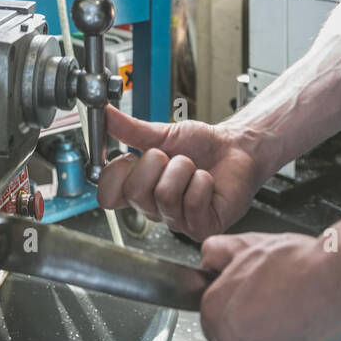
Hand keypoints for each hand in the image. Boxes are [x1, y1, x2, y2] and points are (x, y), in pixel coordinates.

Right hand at [97, 106, 265, 239]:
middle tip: (171, 157)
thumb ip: (130, 129)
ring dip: (183, 169)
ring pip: (164, 195)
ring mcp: (177, 220)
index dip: (115, 175)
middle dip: (156, 162)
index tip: (129, 157)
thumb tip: (105, 114)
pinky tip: (208, 181)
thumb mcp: (162, 134)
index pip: (107, 195)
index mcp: (140, 188)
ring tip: (193, 168)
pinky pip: (192, 202)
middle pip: (134, 191)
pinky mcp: (201, 226)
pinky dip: (202, 182)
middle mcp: (154, 208)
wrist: (236, 148)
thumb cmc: (201, 145)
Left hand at [200, 231, 340, 340]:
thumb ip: (219, 253)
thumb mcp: (249, 244)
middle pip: (241, 340)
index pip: (215, 317)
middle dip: (258, 323)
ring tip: (303, 314)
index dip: (237, 303)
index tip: (255, 295)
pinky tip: (317, 333)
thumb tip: (210, 259)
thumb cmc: (302, 265)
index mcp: (219, 316)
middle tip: (281, 302)